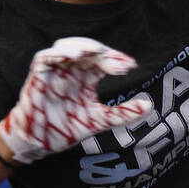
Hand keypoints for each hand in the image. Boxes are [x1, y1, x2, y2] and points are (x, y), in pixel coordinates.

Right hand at [0, 37, 153, 163]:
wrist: (40, 143)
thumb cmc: (66, 128)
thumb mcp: (99, 120)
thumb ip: (122, 113)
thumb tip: (149, 105)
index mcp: (86, 76)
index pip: (103, 60)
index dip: (117, 60)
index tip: (131, 66)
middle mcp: (72, 69)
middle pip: (88, 49)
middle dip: (104, 53)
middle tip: (119, 62)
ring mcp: (55, 70)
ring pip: (67, 46)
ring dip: (81, 45)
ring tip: (97, 51)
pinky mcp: (39, 74)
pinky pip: (45, 57)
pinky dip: (58, 53)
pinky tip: (73, 56)